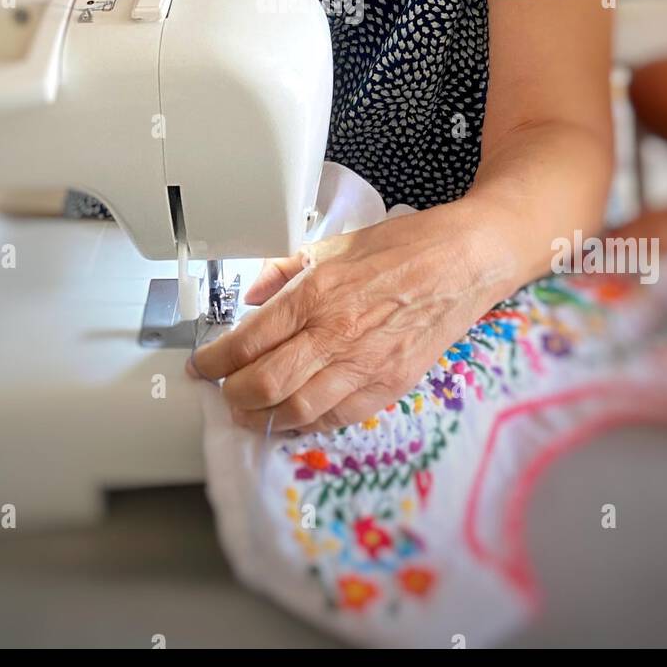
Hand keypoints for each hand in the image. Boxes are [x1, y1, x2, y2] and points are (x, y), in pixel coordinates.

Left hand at [186, 201, 516, 433]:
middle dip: (232, 395)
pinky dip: (307, 422)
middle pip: (264, 384)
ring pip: (296, 411)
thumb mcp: (333, 244)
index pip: (247, 341)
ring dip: (263, 416)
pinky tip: (293, 413)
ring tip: (249, 410)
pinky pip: (336, 417)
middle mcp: (336, 334)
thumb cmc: (403, 248)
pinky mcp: (388, 385)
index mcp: (317, 294)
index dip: (214, 361)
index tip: (202, 365)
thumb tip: (253, 296)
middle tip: (222, 391)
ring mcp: (364, 366)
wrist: (464, 262)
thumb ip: (285, 272)